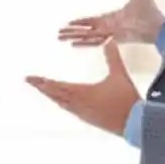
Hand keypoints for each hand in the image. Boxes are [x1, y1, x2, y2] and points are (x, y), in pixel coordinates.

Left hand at [25, 40, 141, 136]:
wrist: (135, 123)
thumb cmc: (126, 99)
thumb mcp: (119, 75)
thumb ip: (113, 58)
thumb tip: (109, 40)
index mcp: (81, 93)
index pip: (56, 85)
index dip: (41, 81)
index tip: (29, 78)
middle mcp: (77, 104)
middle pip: (54, 94)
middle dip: (42, 87)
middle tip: (30, 81)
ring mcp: (81, 113)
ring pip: (60, 103)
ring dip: (51, 95)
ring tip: (43, 89)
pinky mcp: (88, 119)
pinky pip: (69, 109)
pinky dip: (61, 102)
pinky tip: (61, 102)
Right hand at [58, 0, 164, 46]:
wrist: (159, 25)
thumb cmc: (150, 11)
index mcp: (111, 18)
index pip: (90, 21)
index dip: (79, 22)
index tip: (68, 23)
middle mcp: (108, 27)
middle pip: (85, 30)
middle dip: (71, 32)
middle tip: (58, 34)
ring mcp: (110, 33)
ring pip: (87, 37)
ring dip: (74, 37)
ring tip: (60, 38)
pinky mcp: (114, 39)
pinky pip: (96, 43)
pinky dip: (84, 44)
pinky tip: (73, 45)